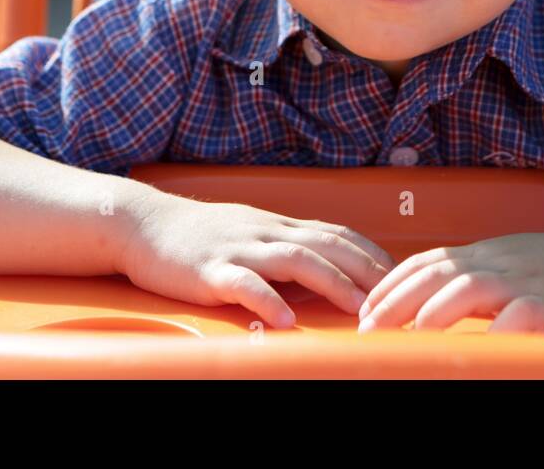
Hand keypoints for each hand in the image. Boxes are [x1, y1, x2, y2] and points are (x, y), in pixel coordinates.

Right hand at [119, 191, 395, 328]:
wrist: (143, 223)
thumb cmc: (200, 234)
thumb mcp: (251, 232)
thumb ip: (284, 246)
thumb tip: (324, 268)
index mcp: (278, 225)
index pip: (337, 233)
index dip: (370, 253)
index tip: (399, 275)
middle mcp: (266, 232)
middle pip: (327, 244)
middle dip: (364, 270)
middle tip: (394, 297)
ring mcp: (240, 249)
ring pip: (295, 260)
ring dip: (331, 283)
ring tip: (357, 309)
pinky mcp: (211, 270)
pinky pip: (243, 284)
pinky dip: (267, 301)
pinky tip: (285, 321)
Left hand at [357, 222, 543, 334]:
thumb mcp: (513, 262)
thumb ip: (475, 276)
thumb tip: (429, 300)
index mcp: (485, 253)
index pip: (426, 261)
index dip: (390, 283)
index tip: (363, 308)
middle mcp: (500, 262)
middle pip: (437, 273)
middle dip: (396, 301)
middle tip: (367, 330)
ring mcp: (528, 280)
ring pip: (472, 287)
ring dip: (436, 312)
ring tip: (412, 337)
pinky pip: (523, 315)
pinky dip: (499, 331)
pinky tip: (482, 348)